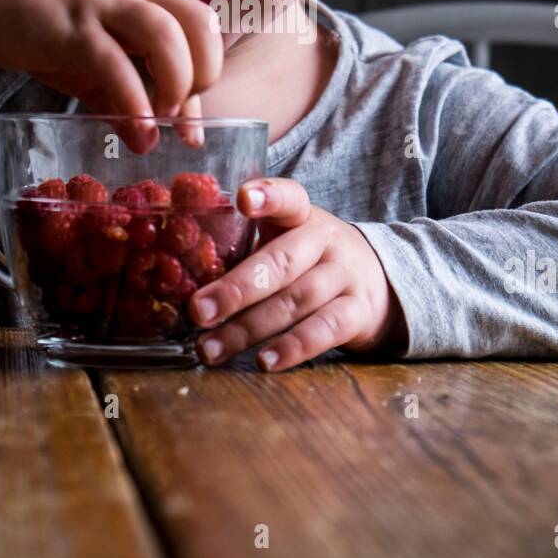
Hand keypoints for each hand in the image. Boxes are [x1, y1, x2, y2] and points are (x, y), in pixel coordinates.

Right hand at [0, 0, 222, 149]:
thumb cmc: (50, 31)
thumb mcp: (97, 63)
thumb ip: (126, 96)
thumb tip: (148, 142)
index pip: (202, 22)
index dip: (209, 68)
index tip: (192, 115)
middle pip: (197, 20)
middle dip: (203, 71)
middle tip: (180, 111)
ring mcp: (103, 7)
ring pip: (165, 32)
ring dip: (176, 81)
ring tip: (162, 118)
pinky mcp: (71, 28)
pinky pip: (113, 61)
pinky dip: (133, 98)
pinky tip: (134, 128)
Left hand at [189, 177, 408, 371]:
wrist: (379, 283)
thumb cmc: (311, 261)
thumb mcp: (288, 240)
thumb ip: (247, 248)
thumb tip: (178, 277)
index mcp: (303, 216)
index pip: (290, 198)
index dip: (269, 196)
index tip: (243, 199)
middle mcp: (326, 241)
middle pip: (282, 262)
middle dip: (236, 289)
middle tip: (197, 310)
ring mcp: (345, 276)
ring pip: (296, 301)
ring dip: (249, 328)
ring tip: (211, 348)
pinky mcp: (357, 312)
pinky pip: (325, 330)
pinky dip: (293, 347)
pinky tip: (263, 361)